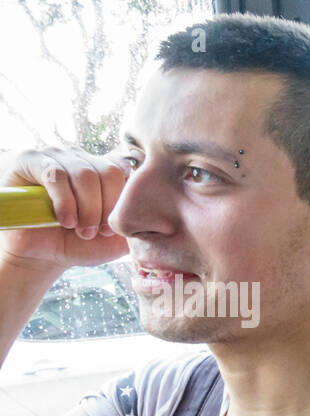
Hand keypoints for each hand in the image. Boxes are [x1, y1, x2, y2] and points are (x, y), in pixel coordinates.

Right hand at [1, 147, 129, 274]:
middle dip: (106, 208)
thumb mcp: (118, 239)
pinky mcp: (31, 160)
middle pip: (108, 172)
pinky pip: (55, 175)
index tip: (114, 228)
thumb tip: (167, 223)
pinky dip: (65, 202)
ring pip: (84, 174)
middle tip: (98, 231)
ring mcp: (57, 156)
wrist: (43, 254)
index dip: (123, 202)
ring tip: (80, 230)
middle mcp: (83, 159)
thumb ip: (140, 226)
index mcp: (106, 172)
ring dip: (86, 209)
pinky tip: (65, 221)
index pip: (127, 171)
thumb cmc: (81, 244)